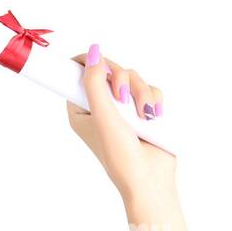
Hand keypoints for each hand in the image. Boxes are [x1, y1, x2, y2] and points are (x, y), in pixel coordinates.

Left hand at [67, 44, 175, 205]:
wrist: (149, 178)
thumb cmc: (120, 154)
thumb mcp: (103, 115)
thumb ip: (95, 83)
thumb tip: (93, 52)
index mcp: (80, 110)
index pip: (77, 75)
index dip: (89, 64)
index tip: (99, 66)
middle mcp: (100, 108)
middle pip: (109, 71)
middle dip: (121, 80)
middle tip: (122, 97)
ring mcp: (122, 109)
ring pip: (133, 78)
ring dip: (140, 93)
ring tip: (143, 116)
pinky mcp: (142, 110)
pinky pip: (150, 89)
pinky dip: (153, 101)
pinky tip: (154, 119)